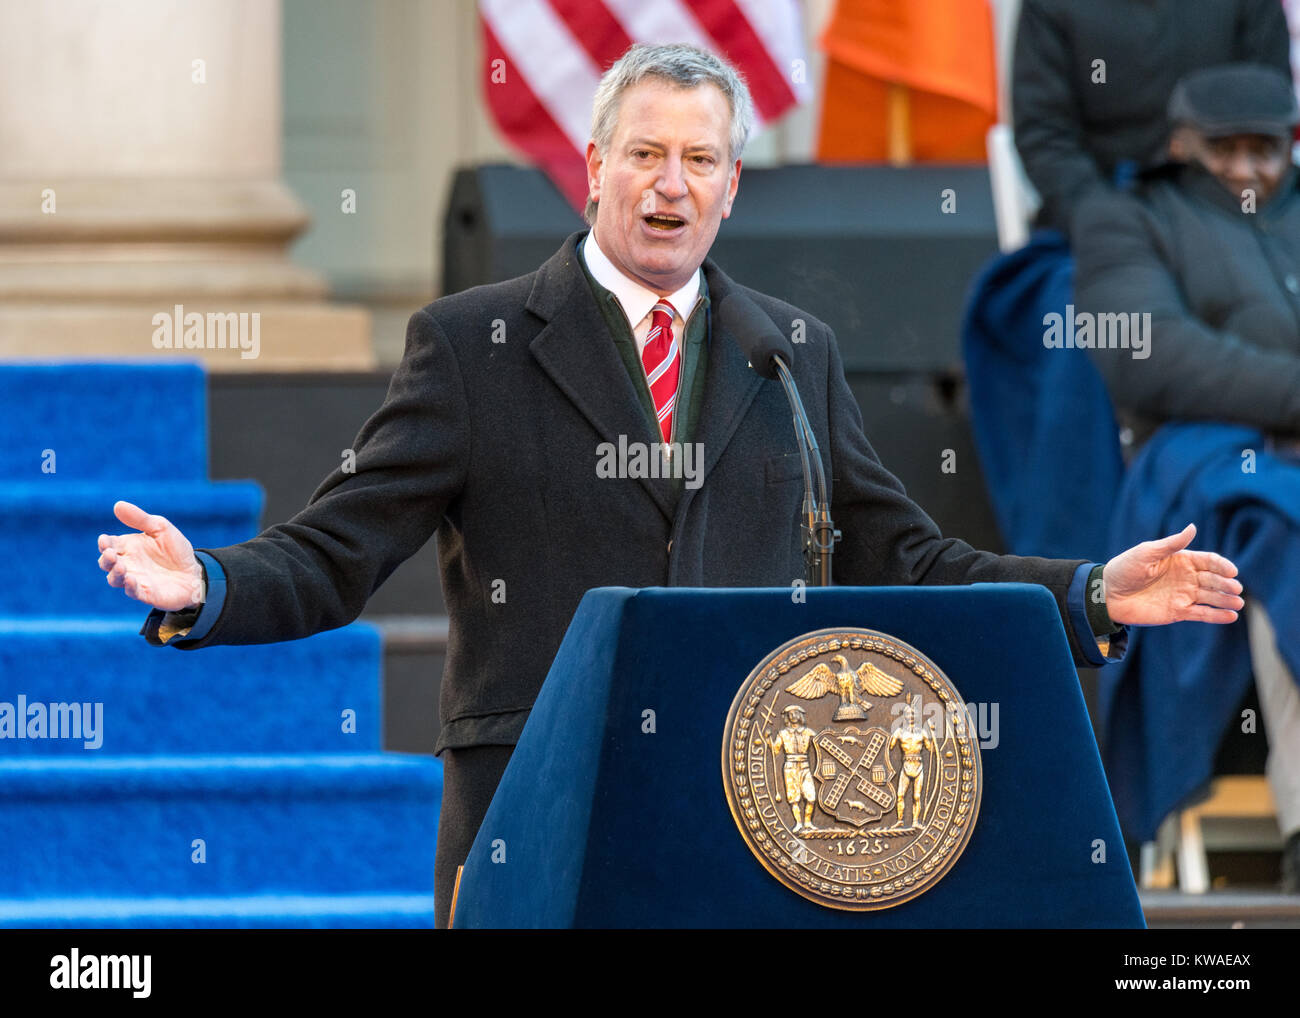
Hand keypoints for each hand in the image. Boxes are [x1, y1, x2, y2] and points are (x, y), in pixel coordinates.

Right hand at [97, 501, 204, 611]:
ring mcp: (135, 579)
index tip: (105, 540)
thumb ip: (140, 519)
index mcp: (128, 547)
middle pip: (107, 563)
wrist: (195, 572)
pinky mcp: (146, 594)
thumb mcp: (161, 528)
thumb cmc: (175, 550)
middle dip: (106, 559)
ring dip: (115, 573)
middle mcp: (127, 564)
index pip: (109, 544)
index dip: (104, 543)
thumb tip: (118, 505)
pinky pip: (133, 592)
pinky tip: (131, 579)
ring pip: (115, 579)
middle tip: (110, 553)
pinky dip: (130, 587)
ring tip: (121, 566)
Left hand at [1103, 523, 1243, 625]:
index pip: (1208, 561)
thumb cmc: (1124, 569)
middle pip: (1213, 580)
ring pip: (1211, 597)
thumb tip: (1193, 527)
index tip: (1231, 571)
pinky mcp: (1178, 612)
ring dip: (1226, 600)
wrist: (1107, 594)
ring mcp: (1183, 595)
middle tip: (1236, 588)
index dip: (1221, 565)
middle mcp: (1186, 577)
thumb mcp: (1146, 553)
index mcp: (1180, 560)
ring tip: (1238, 602)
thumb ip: (1171, 544)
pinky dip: (1217, 616)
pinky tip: (1232, 616)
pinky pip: (1201, 614)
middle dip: (1226, 584)